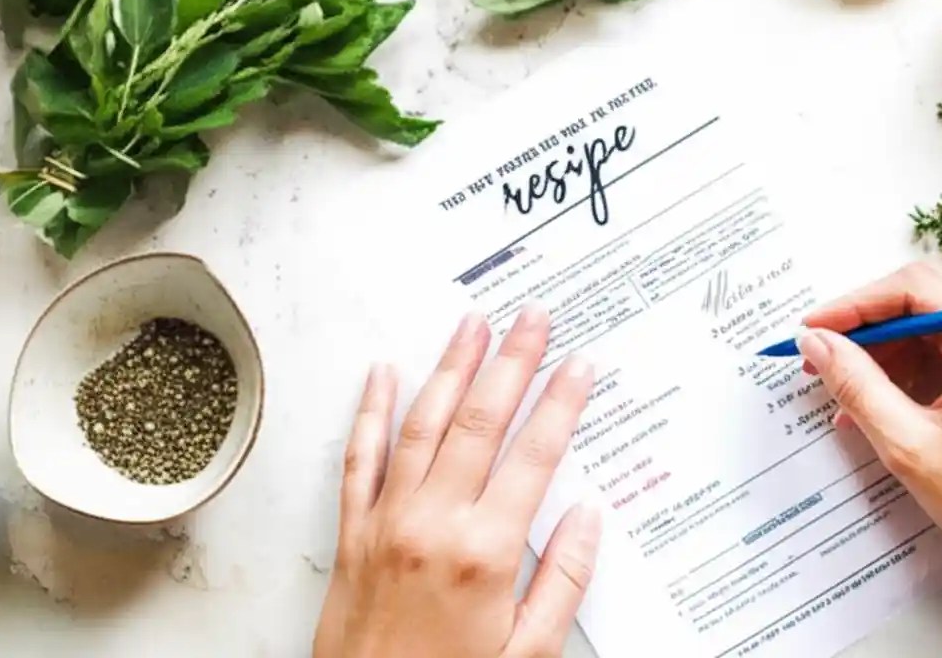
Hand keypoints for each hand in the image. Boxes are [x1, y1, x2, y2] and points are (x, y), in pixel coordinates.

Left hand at [314, 306, 600, 657]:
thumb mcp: (529, 654)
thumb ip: (563, 582)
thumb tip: (588, 518)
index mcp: (484, 552)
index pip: (535, 455)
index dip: (562, 403)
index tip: (580, 365)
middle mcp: (433, 523)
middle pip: (480, 421)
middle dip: (512, 361)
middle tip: (533, 317)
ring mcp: (388, 522)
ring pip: (422, 423)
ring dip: (451, 367)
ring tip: (473, 324)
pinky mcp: (353, 533)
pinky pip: (361, 457)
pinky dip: (372, 410)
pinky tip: (384, 373)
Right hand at [799, 263, 941, 656]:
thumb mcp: (905, 442)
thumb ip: (855, 383)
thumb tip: (815, 341)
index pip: (916, 289)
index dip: (856, 303)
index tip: (814, 326)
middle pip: (923, 295)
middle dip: (866, 323)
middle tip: (821, 351)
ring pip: (930, 318)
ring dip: (883, 346)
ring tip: (841, 383)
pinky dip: (906, 363)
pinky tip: (873, 396)